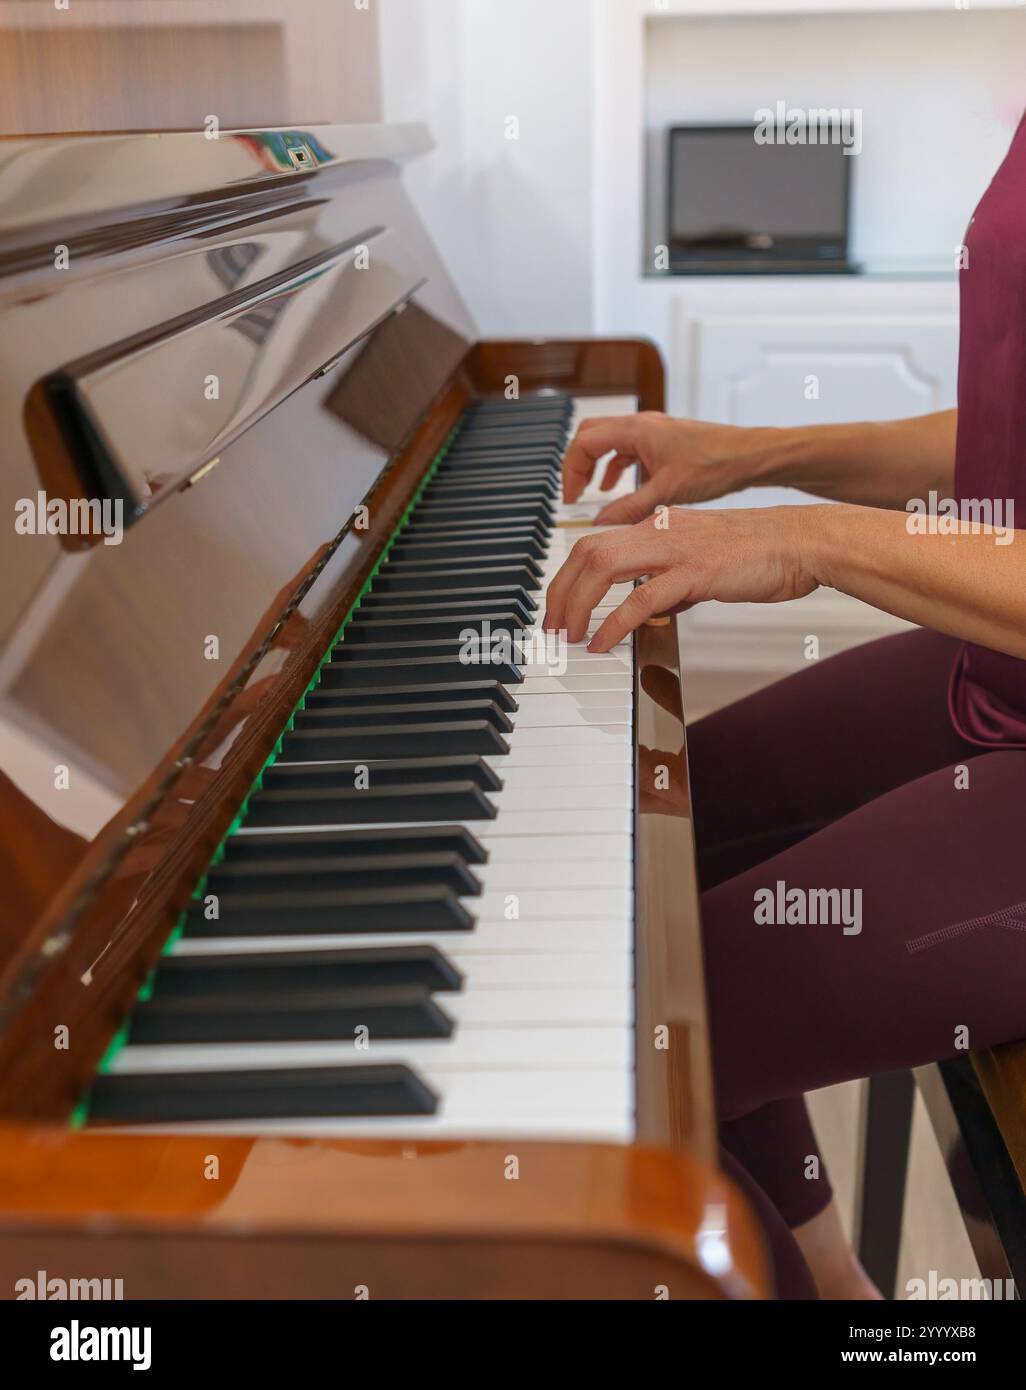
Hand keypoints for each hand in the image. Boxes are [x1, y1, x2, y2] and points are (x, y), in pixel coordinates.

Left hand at [543, 505, 819, 650]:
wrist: (802, 541)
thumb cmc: (761, 553)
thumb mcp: (705, 564)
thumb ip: (674, 581)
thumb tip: (654, 608)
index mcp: (659, 526)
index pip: (595, 543)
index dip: (569, 575)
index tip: (559, 605)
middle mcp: (659, 531)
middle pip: (587, 551)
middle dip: (560, 590)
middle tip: (551, 625)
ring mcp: (675, 549)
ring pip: (603, 566)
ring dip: (577, 604)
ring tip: (567, 634)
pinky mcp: (695, 572)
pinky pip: (641, 597)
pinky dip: (615, 622)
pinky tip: (603, 643)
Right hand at [561, 412, 776, 522]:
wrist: (751, 456)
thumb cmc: (717, 464)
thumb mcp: (666, 492)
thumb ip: (629, 508)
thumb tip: (600, 525)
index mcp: (636, 430)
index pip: (584, 443)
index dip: (571, 471)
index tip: (571, 497)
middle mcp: (642, 424)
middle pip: (590, 436)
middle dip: (578, 464)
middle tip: (574, 493)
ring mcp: (653, 430)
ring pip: (609, 441)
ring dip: (596, 465)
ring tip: (590, 493)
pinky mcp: (664, 440)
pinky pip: (628, 449)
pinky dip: (616, 467)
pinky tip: (618, 488)